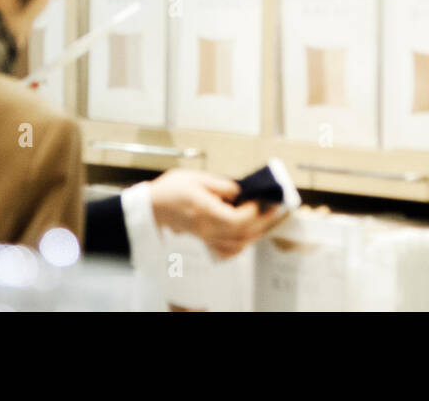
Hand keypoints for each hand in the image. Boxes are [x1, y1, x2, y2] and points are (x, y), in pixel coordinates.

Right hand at [147, 168, 285, 259]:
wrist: (152, 206)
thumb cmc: (172, 190)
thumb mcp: (197, 178)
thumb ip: (221, 186)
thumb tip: (240, 192)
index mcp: (205, 213)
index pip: (237, 221)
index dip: (256, 213)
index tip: (266, 201)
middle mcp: (207, 230)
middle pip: (242, 234)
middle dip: (263, 222)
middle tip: (276, 208)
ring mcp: (206, 238)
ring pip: (237, 245)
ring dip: (256, 234)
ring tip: (267, 218)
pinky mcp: (205, 240)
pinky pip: (227, 250)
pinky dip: (242, 245)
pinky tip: (249, 235)